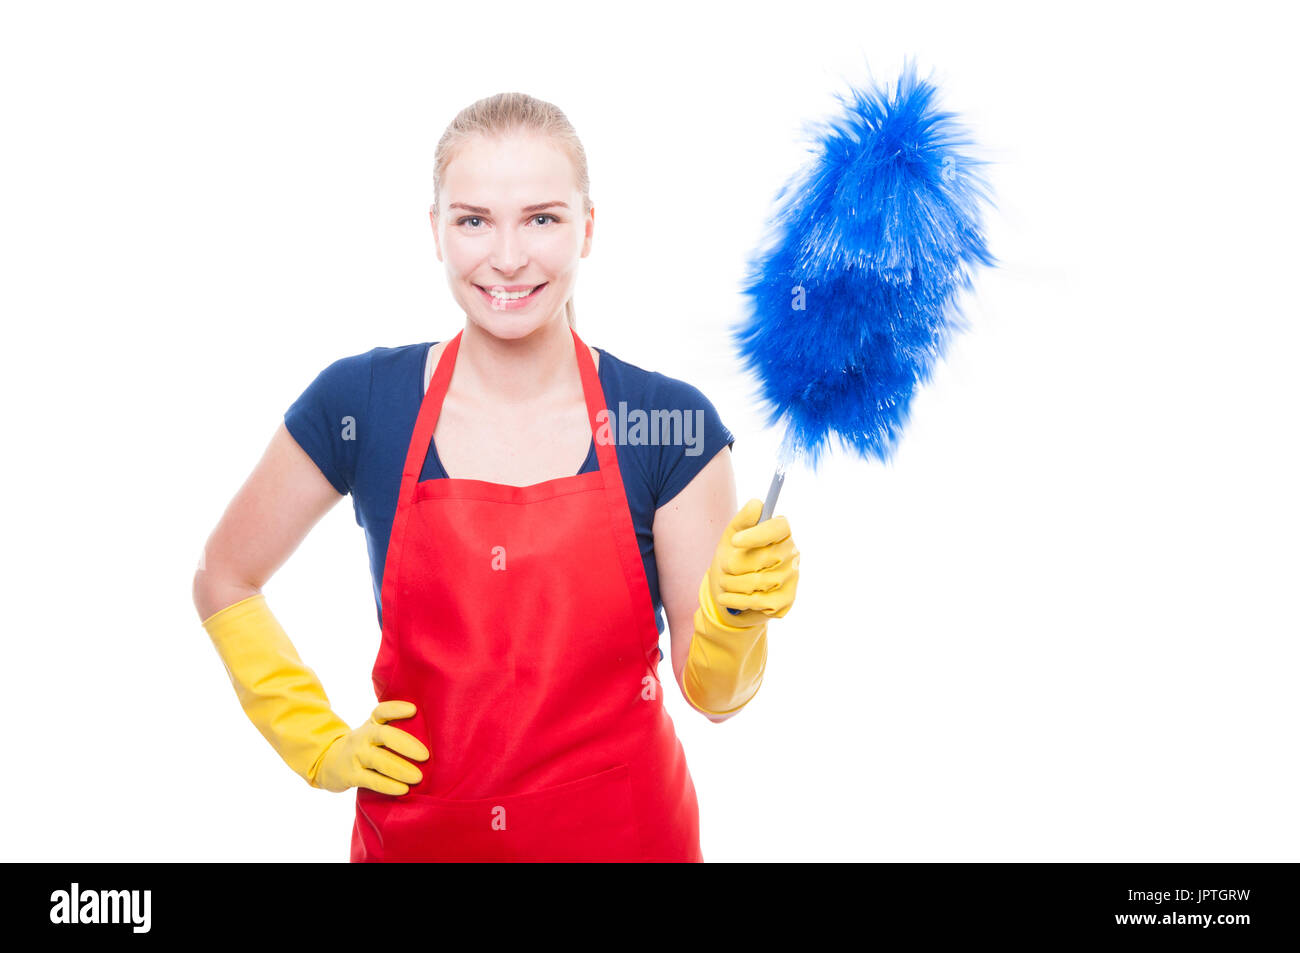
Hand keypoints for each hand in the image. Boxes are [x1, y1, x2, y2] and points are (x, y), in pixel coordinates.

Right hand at [312, 700, 429, 794]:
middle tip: (425, 755)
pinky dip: (388, 785)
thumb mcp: (373, 731)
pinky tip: (403, 789)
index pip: (382, 711)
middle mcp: (362, 737)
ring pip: (379, 761)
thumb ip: (394, 728)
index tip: (414, 709)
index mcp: (371, 724)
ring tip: (418, 777)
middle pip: (384, 735)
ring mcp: (355, 756)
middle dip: (406, 744)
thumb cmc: (364, 745)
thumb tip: (432, 732)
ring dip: (400, 769)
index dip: (396, 709)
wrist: (328, 762)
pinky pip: (372, 780)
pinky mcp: (351, 775)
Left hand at [708, 498, 799, 627]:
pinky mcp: (785, 601)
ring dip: (731, 584)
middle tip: (724, 566)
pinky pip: (758, 601)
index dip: (757, 534)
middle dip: (734, 564)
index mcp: (781, 534)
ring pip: (757, 581)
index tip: (734, 540)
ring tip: (724, 582)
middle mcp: (792, 554)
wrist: (732, 594)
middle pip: (763, 557)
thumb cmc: (733, 559)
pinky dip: (736, 600)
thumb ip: (742, 521)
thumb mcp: (732, 537)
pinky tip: (726, 598)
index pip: (778, 528)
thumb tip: (756, 504)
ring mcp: (791, 578)